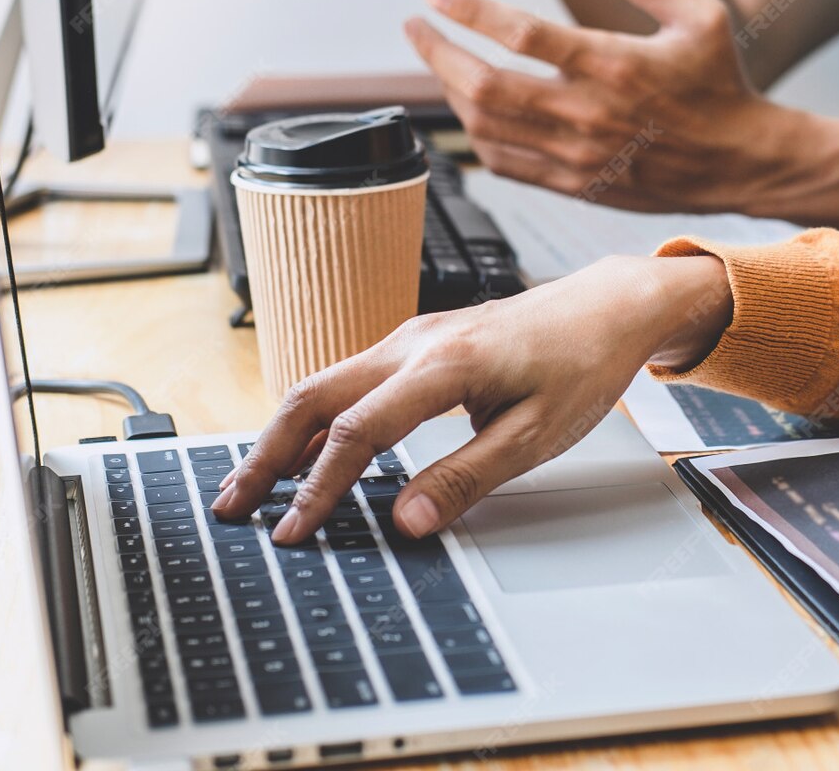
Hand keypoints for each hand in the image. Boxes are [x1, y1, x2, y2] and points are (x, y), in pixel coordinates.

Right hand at [211, 254, 731, 544]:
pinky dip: (314, 419)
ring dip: (282, 436)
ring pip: (324, 385)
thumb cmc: (582, 364)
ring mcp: (410, 338)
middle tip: (231, 507)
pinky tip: (303, 452)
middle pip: (314, 398)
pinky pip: (348, 381)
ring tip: (250, 486)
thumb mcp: (538, 435)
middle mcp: (413, 342)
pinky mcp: (415, 343)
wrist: (608, 306)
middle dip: (265, 456)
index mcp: (444, 365)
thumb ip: (469, 479)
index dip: (318, 489)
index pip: (358, 433)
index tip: (291, 532)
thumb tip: (405, 521)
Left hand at [405, 0, 812, 212]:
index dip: (469, 12)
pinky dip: (475, 135)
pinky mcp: (576, 184)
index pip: (523, 36)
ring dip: (450, 92)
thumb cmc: (720, 83)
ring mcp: (578, 155)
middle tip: (416, 26)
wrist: (741, 162)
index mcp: (615, 65)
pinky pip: (506, 164)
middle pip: (487, 87)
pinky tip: (470, 110)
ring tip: (439, 61)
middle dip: (438, 54)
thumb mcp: (700, 13)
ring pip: (488, 128)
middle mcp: (589, 114)